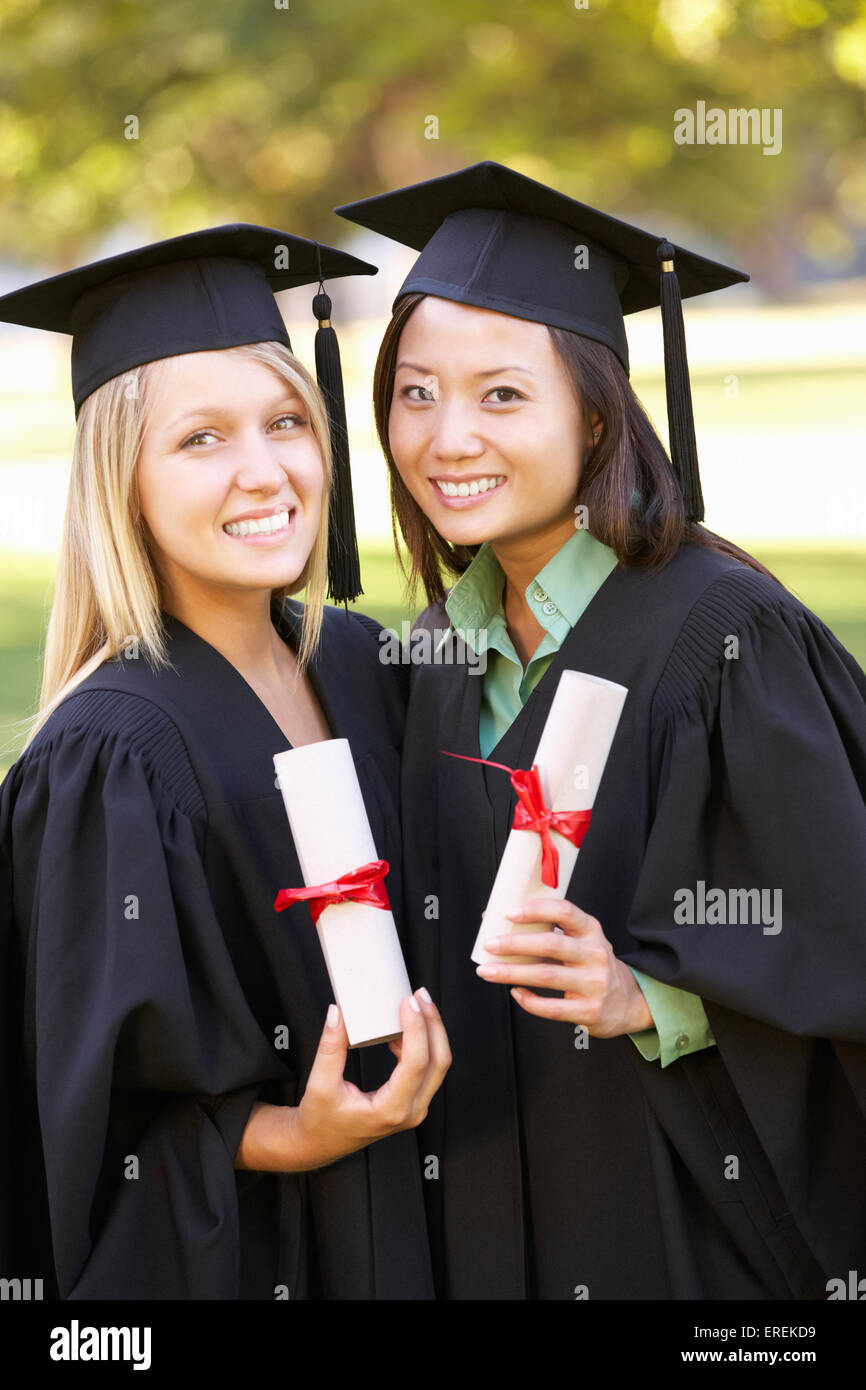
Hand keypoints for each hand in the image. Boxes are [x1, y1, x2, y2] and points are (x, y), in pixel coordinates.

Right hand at [284, 990, 450, 1170]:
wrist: (319, 1143)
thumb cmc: (319, 1120)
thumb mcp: (320, 1084)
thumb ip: (330, 1048)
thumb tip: (339, 1013)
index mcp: (390, 1110)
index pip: (416, 1064)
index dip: (417, 1029)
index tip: (408, 1002)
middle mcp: (410, 1112)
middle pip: (438, 1062)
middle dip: (432, 1024)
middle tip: (419, 995)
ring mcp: (415, 1108)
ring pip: (438, 1064)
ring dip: (430, 1031)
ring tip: (413, 1004)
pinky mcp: (412, 1101)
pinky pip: (427, 1068)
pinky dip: (422, 1042)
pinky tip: (405, 1026)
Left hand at [475, 898, 652, 1036]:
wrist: (629, 1001)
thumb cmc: (591, 965)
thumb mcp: (582, 941)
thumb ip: (550, 932)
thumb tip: (497, 922)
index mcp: (591, 931)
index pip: (565, 912)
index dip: (536, 910)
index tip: (509, 913)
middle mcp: (596, 954)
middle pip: (551, 944)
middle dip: (515, 944)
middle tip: (490, 944)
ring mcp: (595, 984)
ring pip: (546, 975)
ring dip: (512, 973)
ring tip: (487, 971)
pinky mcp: (590, 1011)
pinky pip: (552, 1007)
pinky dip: (529, 1000)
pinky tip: (515, 992)